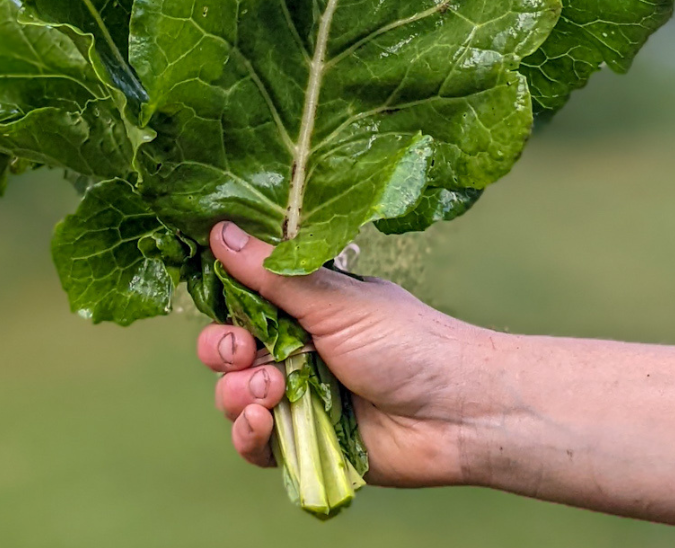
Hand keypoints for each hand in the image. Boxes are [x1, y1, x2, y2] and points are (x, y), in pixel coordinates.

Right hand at [195, 221, 495, 486]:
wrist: (455, 412)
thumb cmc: (406, 342)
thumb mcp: (334, 300)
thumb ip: (273, 273)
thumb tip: (219, 230)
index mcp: (303, 305)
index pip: (240, 299)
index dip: (222, 304)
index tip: (219, 303)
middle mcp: (295, 348)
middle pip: (226, 349)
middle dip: (224, 350)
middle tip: (247, 351)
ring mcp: (297, 397)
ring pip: (233, 396)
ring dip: (239, 393)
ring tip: (274, 389)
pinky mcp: (302, 444)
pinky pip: (252, 444)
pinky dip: (248, 434)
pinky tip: (262, 422)